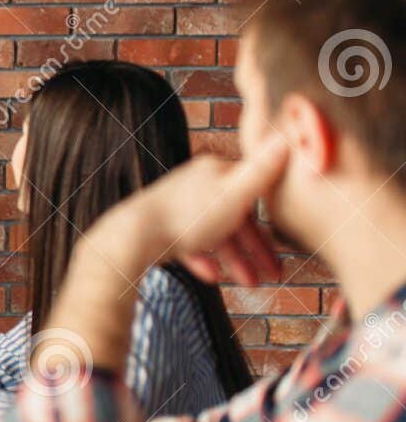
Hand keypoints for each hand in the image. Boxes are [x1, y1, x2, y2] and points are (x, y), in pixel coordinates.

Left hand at [101, 134, 288, 286]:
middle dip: (255, 248)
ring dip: (234, 260)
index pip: (252, 193)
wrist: (135, 235)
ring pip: (213, 235)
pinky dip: (203, 261)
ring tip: (249, 284)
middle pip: (234, 218)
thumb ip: (262, 170)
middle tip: (272, 275)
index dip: (271, 220)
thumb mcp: (235, 193)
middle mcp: (195, 185)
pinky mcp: (162, 228)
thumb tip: (285, 137)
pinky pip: (188, 246)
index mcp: (214, 171)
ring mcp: (177, 207)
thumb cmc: (188, 215)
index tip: (287, 245)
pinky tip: (213, 277)